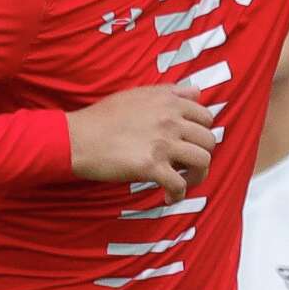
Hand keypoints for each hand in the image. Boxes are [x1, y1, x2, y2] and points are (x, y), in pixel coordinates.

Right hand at [66, 83, 215, 203]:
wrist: (78, 138)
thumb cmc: (103, 117)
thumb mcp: (138, 93)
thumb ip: (168, 92)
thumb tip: (195, 93)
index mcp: (168, 100)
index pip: (206, 116)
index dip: (201, 132)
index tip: (191, 142)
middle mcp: (171, 119)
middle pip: (209, 140)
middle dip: (202, 154)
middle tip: (187, 164)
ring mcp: (163, 142)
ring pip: (202, 161)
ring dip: (196, 175)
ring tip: (183, 181)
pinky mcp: (151, 166)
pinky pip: (180, 184)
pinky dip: (178, 194)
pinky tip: (169, 197)